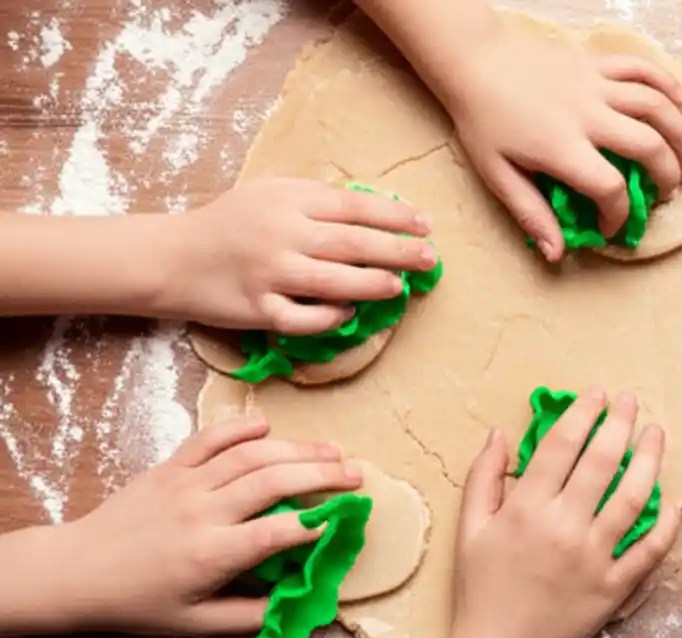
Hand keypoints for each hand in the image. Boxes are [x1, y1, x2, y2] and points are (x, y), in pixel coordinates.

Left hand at [55, 416, 360, 634]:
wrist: (77, 571)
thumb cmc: (137, 600)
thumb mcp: (193, 621)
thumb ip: (248, 614)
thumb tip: (294, 604)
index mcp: (212, 554)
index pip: (277, 531)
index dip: (316, 523)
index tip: (345, 518)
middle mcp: (203, 512)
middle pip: (273, 482)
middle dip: (321, 475)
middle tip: (355, 474)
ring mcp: (185, 484)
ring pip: (250, 455)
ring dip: (295, 449)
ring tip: (330, 451)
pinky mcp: (169, 467)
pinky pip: (209, 438)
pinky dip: (240, 427)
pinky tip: (268, 425)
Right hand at [162, 178, 438, 333]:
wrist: (171, 257)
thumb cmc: (228, 222)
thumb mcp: (268, 192)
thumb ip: (314, 197)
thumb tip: (370, 207)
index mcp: (287, 201)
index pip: (352, 206)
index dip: (393, 215)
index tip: (424, 224)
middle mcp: (280, 235)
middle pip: (350, 243)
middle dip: (397, 251)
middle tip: (429, 258)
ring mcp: (269, 274)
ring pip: (333, 282)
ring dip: (372, 284)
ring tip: (400, 286)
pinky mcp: (257, 309)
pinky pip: (304, 319)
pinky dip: (331, 317)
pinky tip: (350, 314)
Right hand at [427, 390, 678, 637]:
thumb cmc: (482, 589)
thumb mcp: (470, 530)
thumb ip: (483, 478)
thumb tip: (498, 433)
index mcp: (526, 509)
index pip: (562, 446)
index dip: (582, 413)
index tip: (597, 395)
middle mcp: (564, 527)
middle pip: (602, 462)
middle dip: (620, 423)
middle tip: (630, 402)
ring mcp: (594, 557)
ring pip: (634, 497)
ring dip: (649, 459)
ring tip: (655, 434)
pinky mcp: (615, 585)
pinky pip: (650, 548)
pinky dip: (666, 520)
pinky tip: (671, 495)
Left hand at [444, 30, 681, 260]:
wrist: (473, 62)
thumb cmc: (482, 121)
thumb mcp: (497, 174)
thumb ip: (531, 214)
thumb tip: (557, 254)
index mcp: (561, 146)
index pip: (609, 187)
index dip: (619, 215)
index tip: (612, 227)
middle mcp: (586, 114)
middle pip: (648, 146)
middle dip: (667, 176)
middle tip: (667, 195)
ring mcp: (595, 85)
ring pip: (655, 105)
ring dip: (681, 135)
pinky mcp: (596, 64)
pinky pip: (641, 68)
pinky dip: (668, 83)